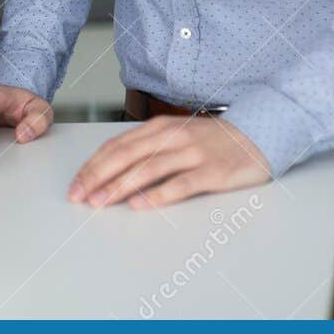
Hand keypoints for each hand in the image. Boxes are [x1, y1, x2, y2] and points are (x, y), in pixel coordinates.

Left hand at [68, 115, 271, 208]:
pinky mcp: (212, 171)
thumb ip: (146, 149)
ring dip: (120, 186)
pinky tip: (140, 205)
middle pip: (125, 156)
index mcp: (157, 128)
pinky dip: (157, 195)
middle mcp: (171, 137)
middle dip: (97, 177)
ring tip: (100, 202)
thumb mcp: (174, 136)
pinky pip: (180, 184)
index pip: (116, 147)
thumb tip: (109, 171)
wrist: (258, 135)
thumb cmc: (210, 141)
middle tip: (79, 196)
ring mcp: (192, 153)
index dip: (92, 166)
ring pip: (148, 169)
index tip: (75, 185)